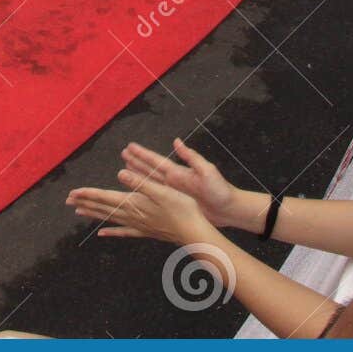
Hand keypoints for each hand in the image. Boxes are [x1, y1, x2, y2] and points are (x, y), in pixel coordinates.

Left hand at [66, 168, 216, 245]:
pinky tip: (102, 234)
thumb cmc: (182, 209)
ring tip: (80, 211)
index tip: (72, 192)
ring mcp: (137, 225)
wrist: (194, 232)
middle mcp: (132, 215)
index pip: (105, 197)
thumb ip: (140, 182)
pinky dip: (111, 231)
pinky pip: (123, 231)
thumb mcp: (162, 190)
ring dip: (94, 214)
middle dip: (85, 203)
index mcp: (134, 203)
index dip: (88, 194)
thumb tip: (119, 173)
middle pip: (103, 208)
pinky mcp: (145, 231)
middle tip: (68, 201)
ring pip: (110, 219)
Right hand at [120, 139, 241, 227]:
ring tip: (126, 168)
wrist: (228, 210)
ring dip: (138, 175)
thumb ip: (191, 157)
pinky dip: (146, 193)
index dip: (143, 154)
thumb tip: (177, 141)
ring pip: (151, 182)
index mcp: (179, 172)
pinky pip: (156, 197)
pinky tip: (139, 192)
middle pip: (150, 169)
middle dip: (136, 161)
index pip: (157, 161)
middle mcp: (174, 180)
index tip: (130, 147)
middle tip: (123, 153)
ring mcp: (174, 192)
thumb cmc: (220, 190)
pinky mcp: (176, 204)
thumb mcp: (207, 170)